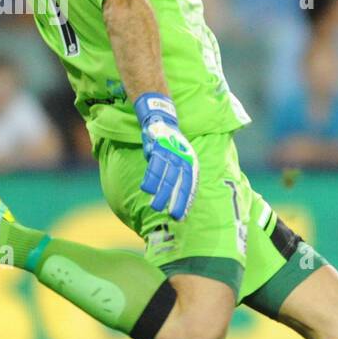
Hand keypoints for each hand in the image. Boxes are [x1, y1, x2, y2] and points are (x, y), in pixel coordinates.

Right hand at [135, 93, 198, 220]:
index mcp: (190, 163)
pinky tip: (146, 189)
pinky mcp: (158, 149)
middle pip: (180, 183)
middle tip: (172, 215)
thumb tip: (174, 196)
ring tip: (156, 206)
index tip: (181, 216)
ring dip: (161, 192)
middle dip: (176, 200)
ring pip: (166, 176)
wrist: (162, 122)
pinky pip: (154, 166)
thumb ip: (179, 175)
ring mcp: (171, 154)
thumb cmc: (171, 146)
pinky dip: (151, 178)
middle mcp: (182, 159)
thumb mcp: (181, 159)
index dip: (185, 201)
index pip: (190, 185)